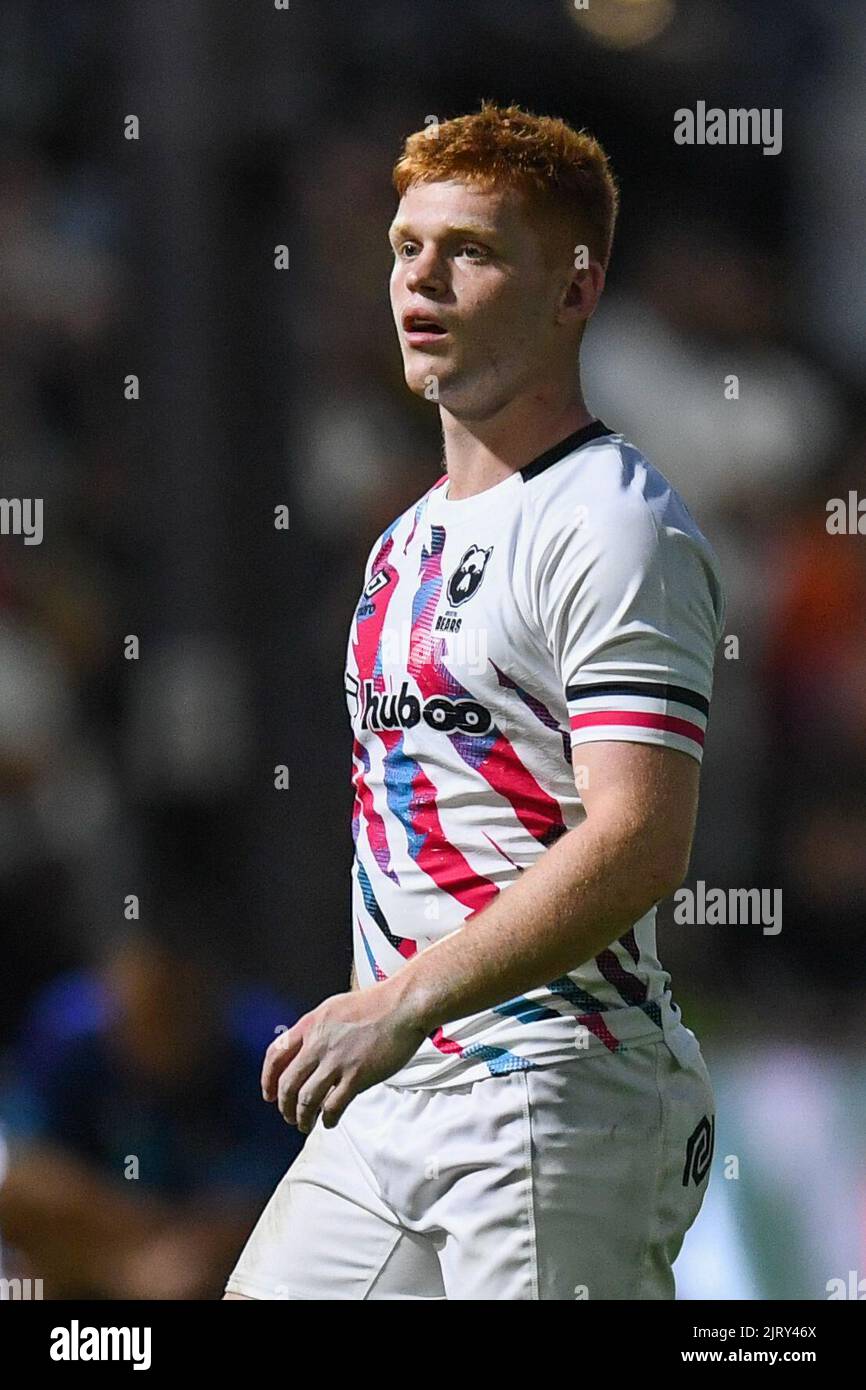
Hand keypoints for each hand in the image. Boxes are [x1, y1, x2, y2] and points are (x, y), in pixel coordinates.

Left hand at [261, 981, 427, 1132]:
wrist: (404, 1006)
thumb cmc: (377, 1004)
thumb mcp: (335, 1008)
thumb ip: (319, 1029)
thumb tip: (308, 1049)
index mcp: (312, 1024)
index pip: (276, 1054)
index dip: (267, 1078)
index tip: (269, 1093)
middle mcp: (319, 1043)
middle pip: (287, 1083)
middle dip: (284, 1105)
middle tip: (288, 1115)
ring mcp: (337, 1061)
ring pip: (306, 1099)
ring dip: (302, 1117)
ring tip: (305, 1124)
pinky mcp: (357, 1076)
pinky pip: (333, 1105)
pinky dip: (327, 1118)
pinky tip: (329, 1121)